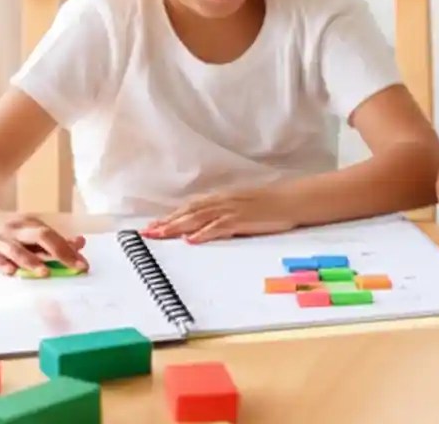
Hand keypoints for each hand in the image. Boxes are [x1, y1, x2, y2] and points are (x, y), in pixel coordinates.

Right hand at [0, 206, 87, 276]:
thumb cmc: (4, 227)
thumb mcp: (28, 228)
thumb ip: (52, 239)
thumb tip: (80, 243)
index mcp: (29, 224)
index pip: (54, 236)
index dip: (69, 250)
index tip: (84, 265)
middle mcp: (16, 230)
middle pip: (40, 237)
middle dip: (59, 252)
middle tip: (74, 267)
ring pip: (16, 249)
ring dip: (30, 260)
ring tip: (44, 272)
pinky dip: (0, 264)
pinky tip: (10, 272)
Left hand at [142, 187, 297, 243]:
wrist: (292, 199)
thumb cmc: (270, 204)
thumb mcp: (242, 205)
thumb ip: (224, 213)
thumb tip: (207, 225)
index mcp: (221, 198)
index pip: (190, 208)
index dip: (170, 217)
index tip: (153, 227)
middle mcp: (222, 201)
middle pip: (188, 212)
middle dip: (166, 223)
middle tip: (146, 233)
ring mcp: (231, 209)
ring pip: (198, 218)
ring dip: (177, 227)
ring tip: (160, 235)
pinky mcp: (242, 219)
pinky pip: (219, 226)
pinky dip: (204, 233)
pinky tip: (192, 239)